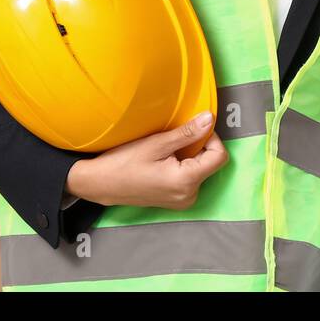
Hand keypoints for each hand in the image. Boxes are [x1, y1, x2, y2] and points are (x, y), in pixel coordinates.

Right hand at [65, 112, 227, 208]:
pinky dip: (182, 166)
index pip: (219, 156)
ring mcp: (183, 201)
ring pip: (200, 170)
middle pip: (210, 163)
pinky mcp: (176, 201)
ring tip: (165, 152)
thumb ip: (188, 133)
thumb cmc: (124, 162)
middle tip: (173, 139)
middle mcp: (189, 196)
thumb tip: (210, 119)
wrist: (100, 183)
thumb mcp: (157, 143)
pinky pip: (190, 178)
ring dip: (189, 156)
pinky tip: (163, 162)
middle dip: (197, 147)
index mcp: (187, 182)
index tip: (192, 129)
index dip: (211, 138)